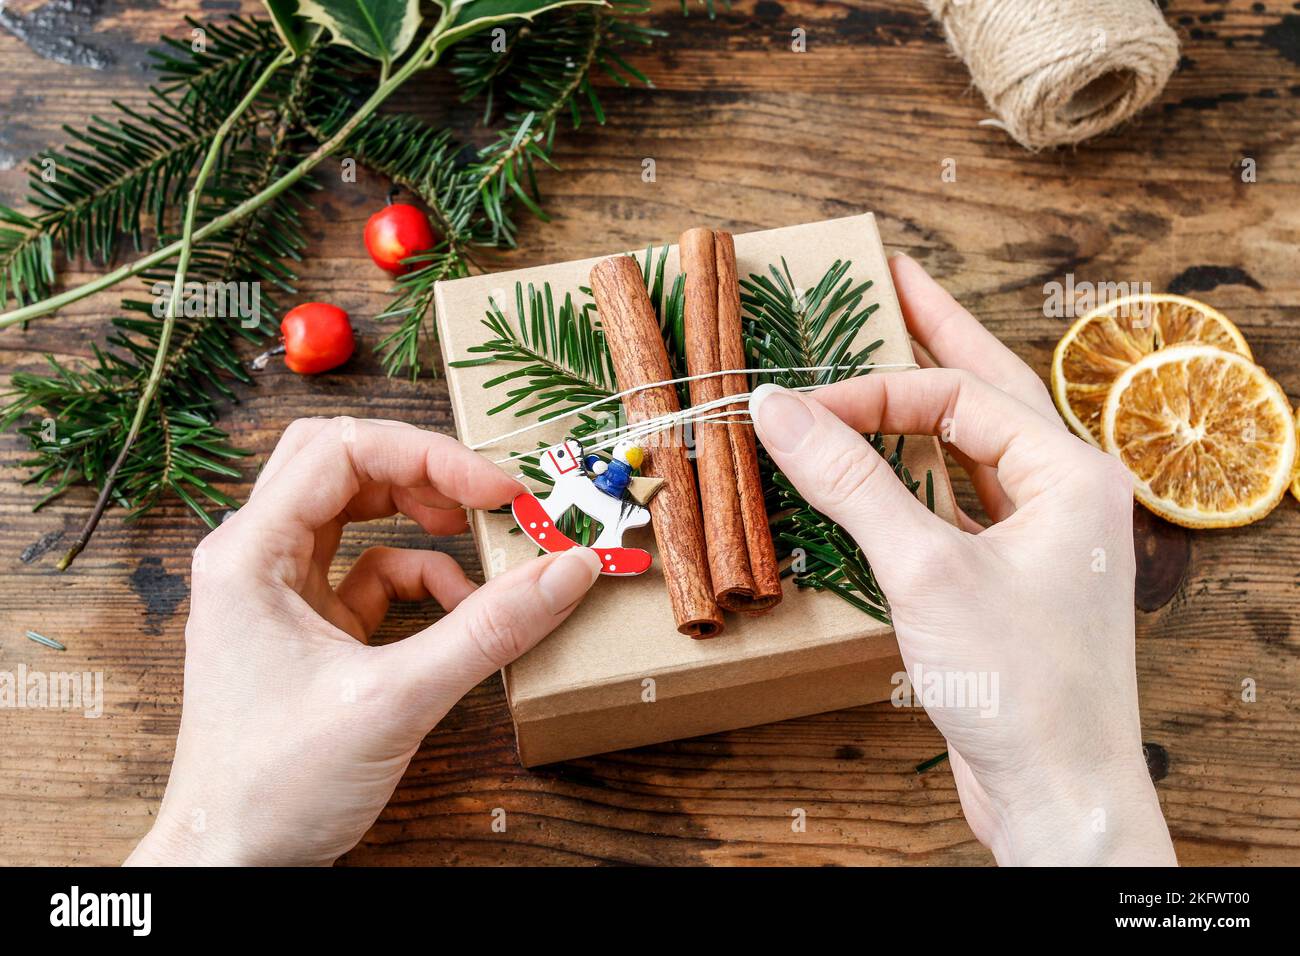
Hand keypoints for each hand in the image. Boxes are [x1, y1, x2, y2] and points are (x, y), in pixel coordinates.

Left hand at [125, 418, 601, 865]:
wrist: (230, 865)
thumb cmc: (274, 786)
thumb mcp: (394, 700)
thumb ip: (487, 630)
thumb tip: (569, 569)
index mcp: (249, 555)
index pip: (339, 451)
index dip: (426, 455)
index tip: (495, 489)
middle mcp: (256, 559)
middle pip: (344, 467)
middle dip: (421, 471)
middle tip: (486, 495)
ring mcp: (282, 595)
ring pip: (357, 514)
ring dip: (421, 519)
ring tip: (477, 534)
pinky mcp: (310, 630)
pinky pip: (372, 574)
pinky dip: (422, 579)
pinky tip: (459, 609)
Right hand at [749, 254, 1175, 865]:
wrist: (1057, 796)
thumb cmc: (1018, 685)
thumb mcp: (925, 570)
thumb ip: (850, 481)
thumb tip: (777, 409)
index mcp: (1072, 474)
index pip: (958, 396)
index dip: (873, 392)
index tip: (796, 405)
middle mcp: (1065, 495)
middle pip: (986, 393)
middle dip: (935, 337)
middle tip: (890, 279)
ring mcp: (1041, 539)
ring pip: (972, 450)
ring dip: (920, 410)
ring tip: (882, 351)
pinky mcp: (1008, 581)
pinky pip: (957, 504)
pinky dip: (912, 479)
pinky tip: (881, 464)